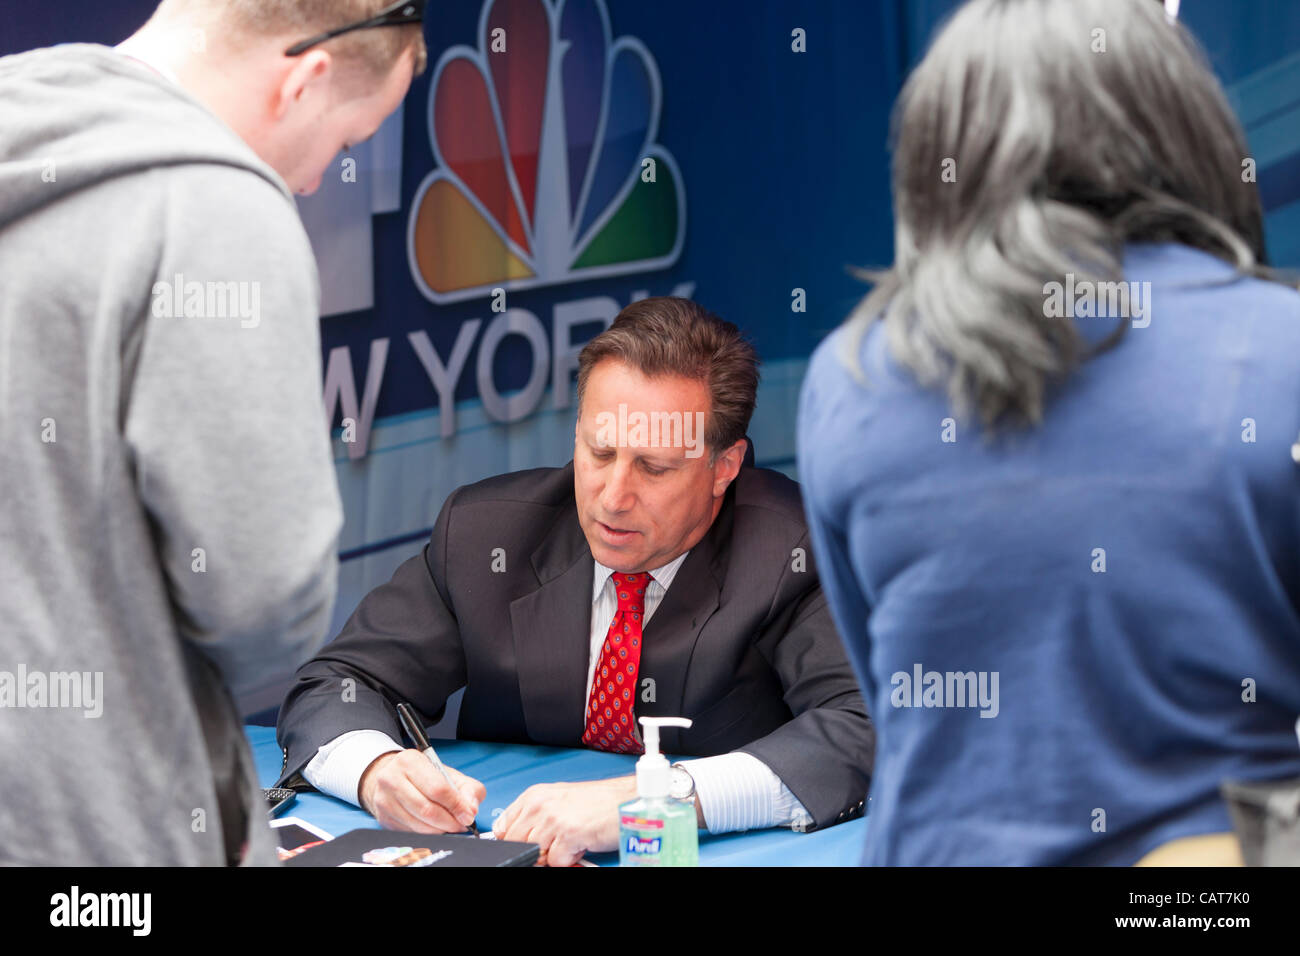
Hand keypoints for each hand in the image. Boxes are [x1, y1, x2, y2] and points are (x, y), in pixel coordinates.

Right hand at [358, 749, 485, 833]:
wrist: (394, 777)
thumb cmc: (425, 776)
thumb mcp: (450, 774)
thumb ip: (468, 789)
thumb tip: (471, 810)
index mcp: (410, 761)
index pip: (437, 788)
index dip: (456, 805)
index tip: (467, 816)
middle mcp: (392, 778)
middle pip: (427, 809)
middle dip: (449, 822)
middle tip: (460, 825)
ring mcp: (384, 799)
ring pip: (418, 824)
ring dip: (438, 830)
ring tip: (449, 826)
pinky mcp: (383, 817)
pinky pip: (409, 832)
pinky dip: (426, 833)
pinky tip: (433, 828)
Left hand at [493, 777, 637, 865]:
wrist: (627, 800)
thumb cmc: (599, 802)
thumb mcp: (559, 802)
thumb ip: (535, 818)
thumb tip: (517, 841)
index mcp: (534, 795)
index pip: (504, 827)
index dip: (515, 841)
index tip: (529, 843)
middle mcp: (539, 805)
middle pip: (516, 843)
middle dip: (535, 849)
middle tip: (557, 842)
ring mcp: (552, 819)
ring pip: (534, 854)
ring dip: (553, 854)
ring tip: (571, 840)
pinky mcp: (567, 834)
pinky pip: (555, 862)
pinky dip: (569, 860)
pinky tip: (581, 844)